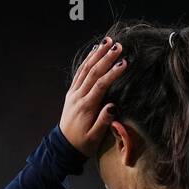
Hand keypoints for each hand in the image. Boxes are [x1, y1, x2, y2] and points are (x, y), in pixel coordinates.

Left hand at [59, 36, 126, 156]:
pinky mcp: (72, 92)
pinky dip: (87, 61)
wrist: (64, 146)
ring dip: (96, 54)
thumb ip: (103, 122)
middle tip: (118, 46)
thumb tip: (112, 106)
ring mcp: (74, 93)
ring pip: (85, 69)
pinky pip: (79, 73)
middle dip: (106, 57)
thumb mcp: (94, 137)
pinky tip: (94, 52)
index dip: (112, 73)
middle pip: (93, 72)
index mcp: (86, 107)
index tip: (123, 63)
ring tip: (107, 42)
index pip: (100, 85)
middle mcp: (78, 96)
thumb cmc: (82, 143)